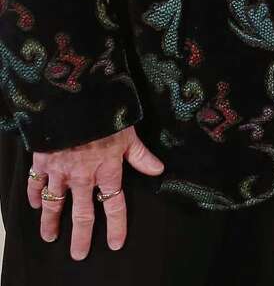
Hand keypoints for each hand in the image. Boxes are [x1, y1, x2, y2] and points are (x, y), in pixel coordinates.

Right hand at [28, 124, 163, 259]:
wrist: (77, 100)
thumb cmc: (107, 113)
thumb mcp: (129, 133)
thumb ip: (141, 155)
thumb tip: (159, 170)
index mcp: (107, 170)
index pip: (115, 204)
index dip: (117, 225)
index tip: (115, 244)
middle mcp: (84, 176)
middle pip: (83, 214)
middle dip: (82, 236)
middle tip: (79, 254)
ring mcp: (61, 171)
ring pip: (55, 204)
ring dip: (51, 222)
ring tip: (50, 237)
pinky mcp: (43, 161)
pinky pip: (36, 183)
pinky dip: (34, 194)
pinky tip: (34, 204)